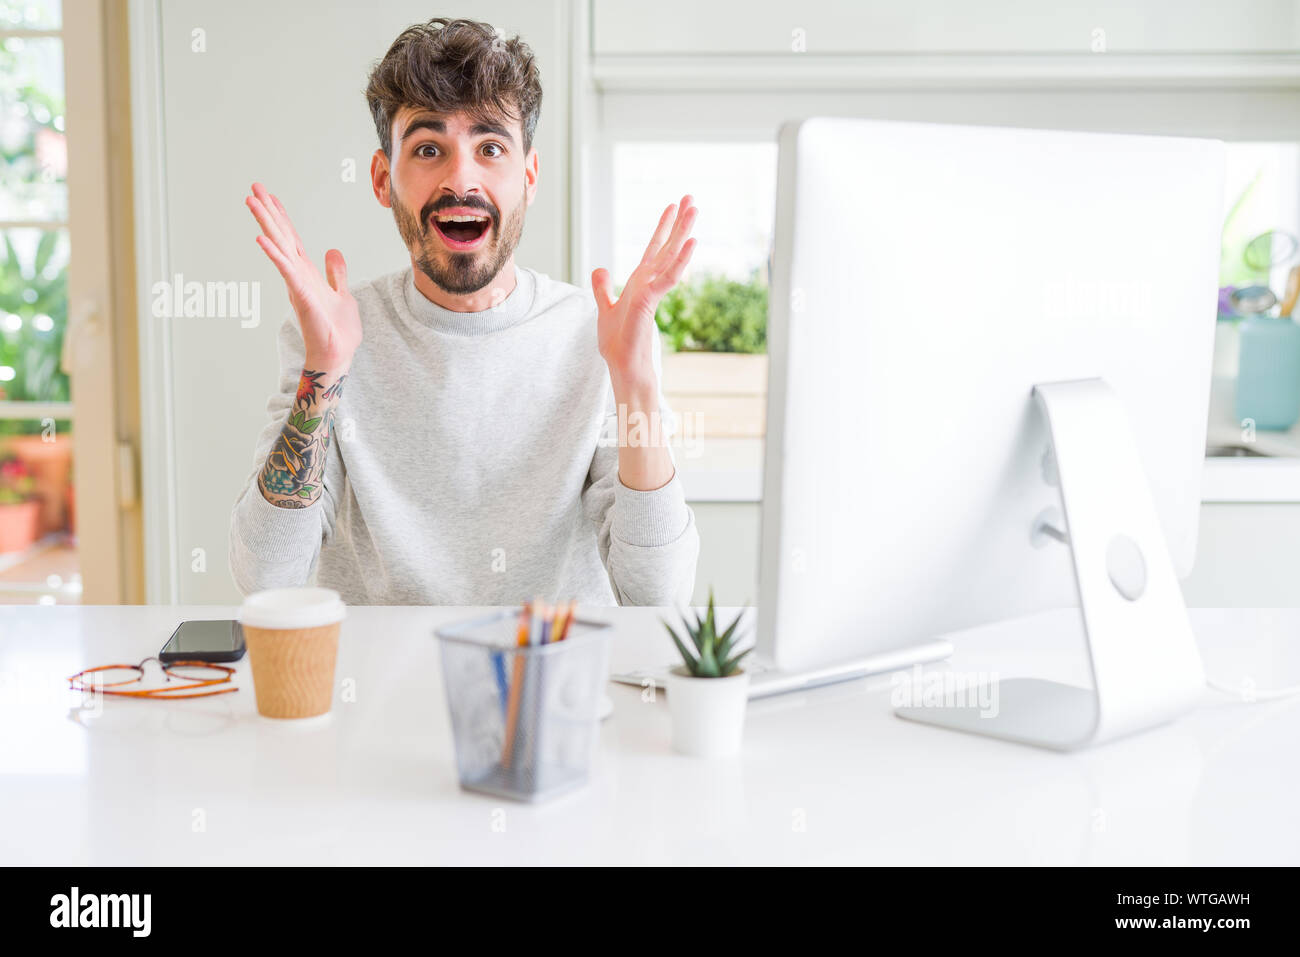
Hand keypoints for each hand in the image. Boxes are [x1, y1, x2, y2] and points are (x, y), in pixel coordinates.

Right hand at [246, 182, 361, 367]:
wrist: (338, 354)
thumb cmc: (338, 330)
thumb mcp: (343, 294)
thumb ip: (336, 273)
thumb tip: (333, 251)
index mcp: (307, 273)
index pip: (292, 238)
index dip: (282, 217)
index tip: (270, 195)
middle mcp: (298, 275)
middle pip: (281, 237)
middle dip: (268, 212)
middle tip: (253, 187)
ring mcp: (297, 284)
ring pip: (279, 248)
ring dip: (265, 224)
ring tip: (251, 201)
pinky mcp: (301, 296)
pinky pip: (286, 272)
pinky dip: (274, 255)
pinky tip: (261, 239)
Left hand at [591, 195, 696, 396]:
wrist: (622, 366)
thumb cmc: (618, 343)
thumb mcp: (604, 308)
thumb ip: (602, 288)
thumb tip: (599, 268)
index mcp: (639, 282)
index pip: (653, 248)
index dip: (662, 227)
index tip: (672, 206)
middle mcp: (649, 282)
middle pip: (667, 246)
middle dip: (678, 223)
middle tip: (692, 198)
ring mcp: (652, 290)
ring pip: (671, 256)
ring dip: (683, 232)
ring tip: (695, 209)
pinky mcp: (651, 300)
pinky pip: (669, 276)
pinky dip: (680, 260)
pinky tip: (692, 242)